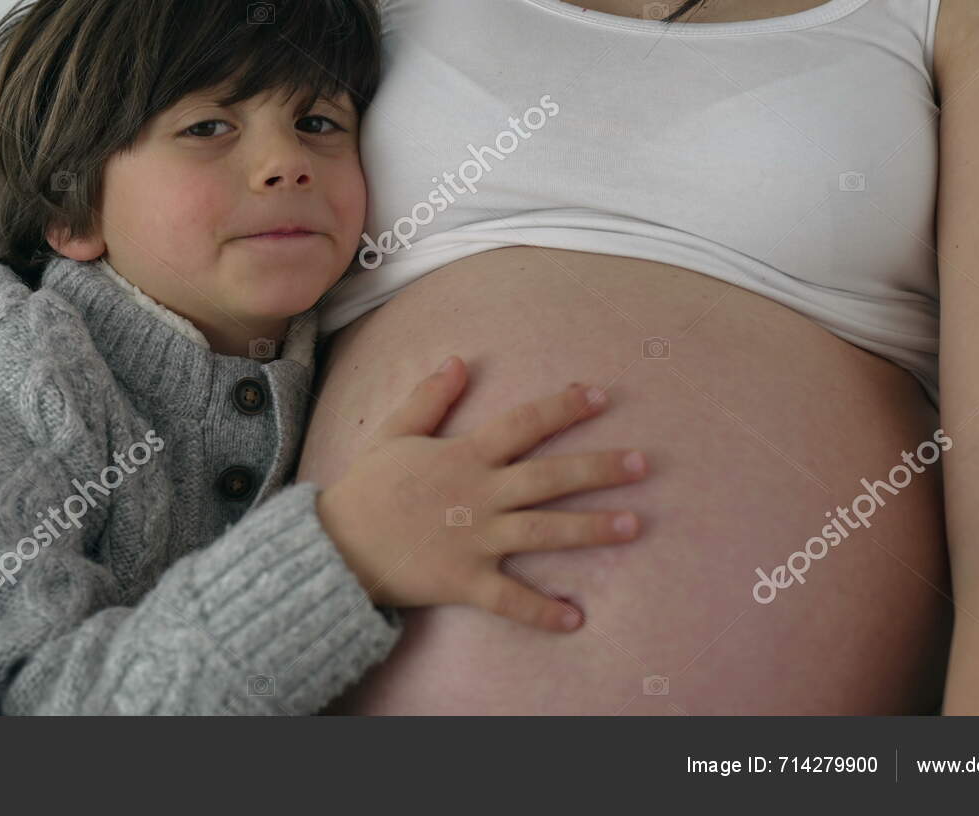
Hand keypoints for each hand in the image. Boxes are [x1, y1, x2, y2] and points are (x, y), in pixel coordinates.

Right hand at [317, 355, 647, 632]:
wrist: (334, 546)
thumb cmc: (367, 488)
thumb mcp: (394, 434)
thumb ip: (428, 399)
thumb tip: (458, 361)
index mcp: (464, 456)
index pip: (523, 423)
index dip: (562, 407)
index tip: (599, 395)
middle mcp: (477, 496)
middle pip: (548, 478)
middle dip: (598, 469)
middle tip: (643, 463)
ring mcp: (474, 540)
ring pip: (543, 532)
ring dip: (591, 529)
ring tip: (634, 524)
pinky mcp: (464, 581)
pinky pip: (510, 600)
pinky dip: (541, 611)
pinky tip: (577, 618)